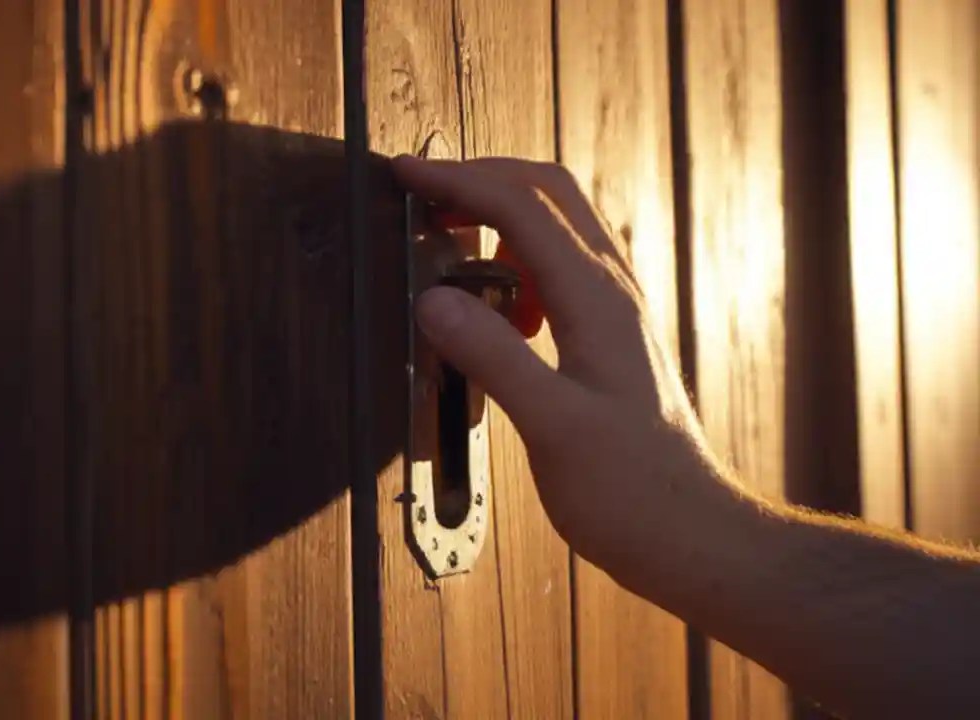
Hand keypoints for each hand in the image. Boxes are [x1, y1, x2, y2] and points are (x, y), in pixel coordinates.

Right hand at [394, 155, 734, 577]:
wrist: (691, 532)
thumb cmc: (632, 492)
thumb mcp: (553, 428)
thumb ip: (493, 358)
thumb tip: (433, 301)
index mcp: (597, 301)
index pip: (523, 207)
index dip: (460, 180)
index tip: (406, 173)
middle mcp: (613, 292)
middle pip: (548, 194)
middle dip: (482, 177)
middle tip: (423, 189)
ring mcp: (616, 312)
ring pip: (557, 226)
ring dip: (501, 211)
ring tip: (448, 234)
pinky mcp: (610, 338)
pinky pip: (560, 270)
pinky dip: (516, 260)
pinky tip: (494, 305)